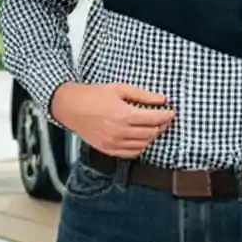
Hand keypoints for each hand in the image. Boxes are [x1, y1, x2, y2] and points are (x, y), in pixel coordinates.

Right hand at [50, 82, 174, 157]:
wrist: (70, 107)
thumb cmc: (93, 95)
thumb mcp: (119, 89)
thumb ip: (142, 95)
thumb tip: (161, 99)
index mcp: (123, 115)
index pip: (154, 119)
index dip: (166, 115)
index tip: (171, 111)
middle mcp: (119, 132)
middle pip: (150, 133)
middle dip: (161, 125)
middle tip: (164, 118)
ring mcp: (113, 143)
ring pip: (143, 144)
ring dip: (151, 136)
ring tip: (153, 127)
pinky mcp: (108, 150)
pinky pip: (131, 153)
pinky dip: (140, 146)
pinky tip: (141, 138)